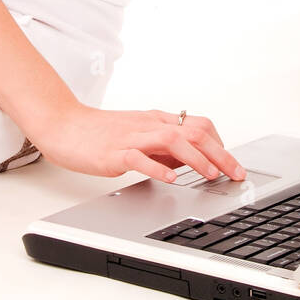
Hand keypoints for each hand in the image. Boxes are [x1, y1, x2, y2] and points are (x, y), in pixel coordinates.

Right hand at [33, 103, 246, 183]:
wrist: (64, 125)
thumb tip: (191, 160)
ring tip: (210, 175)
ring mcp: (132, 137)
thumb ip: (164, 147)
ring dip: (196, 158)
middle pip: (194, 132)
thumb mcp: (140, 136)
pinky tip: (171, 178)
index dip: (220, 145)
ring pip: (173, 140)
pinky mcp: (114, 151)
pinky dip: (158, 167)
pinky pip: (139, 157)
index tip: (232, 164)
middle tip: (235, 174)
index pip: (199, 126)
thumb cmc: (100, 133)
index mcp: (157, 121)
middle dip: (220, 154)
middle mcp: (149, 125)